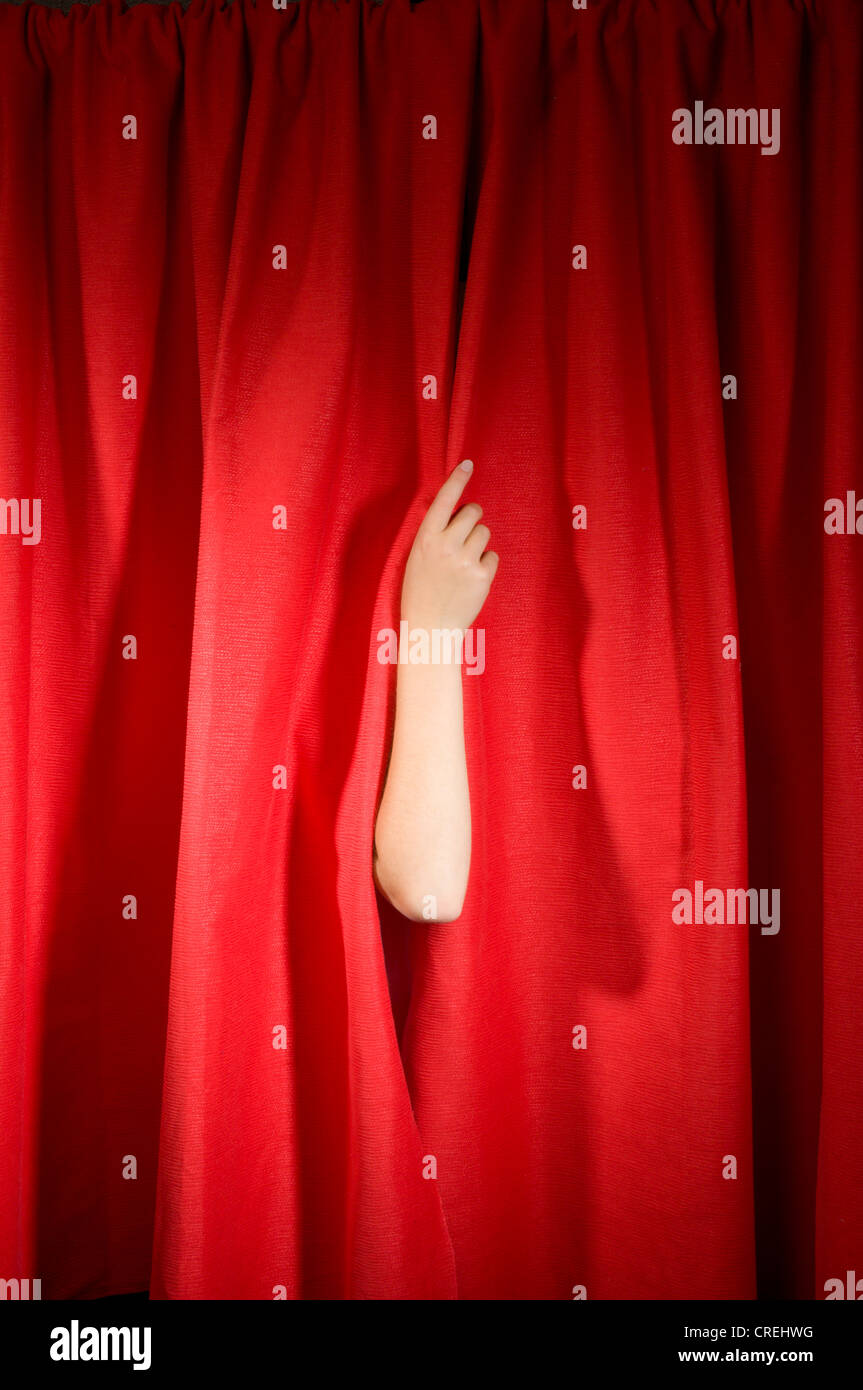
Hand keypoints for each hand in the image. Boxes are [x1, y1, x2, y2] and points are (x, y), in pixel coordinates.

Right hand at [401, 460, 498, 631]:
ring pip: (484, 533)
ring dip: (478, 543)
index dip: (457, 479)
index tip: (468, 464)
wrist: (430, 627)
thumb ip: (435, 534)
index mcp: (425, 538)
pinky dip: (485, 563)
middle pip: (473, 511)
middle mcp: (446, 545)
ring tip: (463, 563)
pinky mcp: (482, 575)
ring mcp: (465, 560)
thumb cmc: (421, 591)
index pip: (444, 500)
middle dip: (472, 518)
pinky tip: (471, 578)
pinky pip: (492, 555)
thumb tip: (459, 514)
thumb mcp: (418, 557)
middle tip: (464, 534)